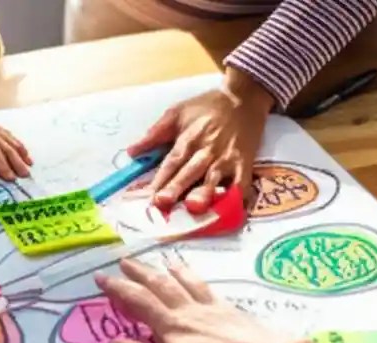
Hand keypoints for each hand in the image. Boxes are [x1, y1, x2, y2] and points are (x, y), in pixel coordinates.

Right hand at [95, 258, 302, 342]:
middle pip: (157, 286)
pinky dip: (189, 274)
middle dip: (137, 274)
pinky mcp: (226, 308)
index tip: (101, 277)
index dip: (119, 289)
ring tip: (151, 259)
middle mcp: (186, 311)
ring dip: (161, 269)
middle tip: (121, 261)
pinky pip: (202, 285)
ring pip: (179, 281)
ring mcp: (207, 307)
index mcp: (171, 327)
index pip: (139, 303)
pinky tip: (186, 270)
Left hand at [129, 68, 272, 212]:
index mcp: (189, 138)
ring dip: (204, 193)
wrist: (243, 98)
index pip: (172, 161)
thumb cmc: (207, 107)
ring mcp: (227, 158)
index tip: (146, 195)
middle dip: (176, 187)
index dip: (159, 178)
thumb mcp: (177, 113)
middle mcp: (207, 150)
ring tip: (194, 207)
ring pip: (214, 178)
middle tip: (163, 202)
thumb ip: (155, 133)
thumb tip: (131, 151)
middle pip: (190, 171)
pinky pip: (241, 184)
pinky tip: (228, 210)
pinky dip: (236, 197)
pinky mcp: (245, 164)